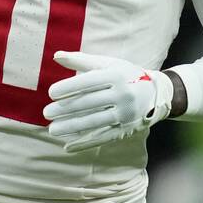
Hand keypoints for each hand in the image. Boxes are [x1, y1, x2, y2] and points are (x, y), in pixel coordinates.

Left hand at [43, 51, 173, 152]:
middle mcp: (123, 95)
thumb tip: (56, 56)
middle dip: (65, 110)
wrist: (156, 94)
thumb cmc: (125, 75)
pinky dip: (85, 143)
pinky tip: (68, 146)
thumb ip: (81, 60)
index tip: (51, 93)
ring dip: (71, 127)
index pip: (88, 82)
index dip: (69, 87)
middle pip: (89, 104)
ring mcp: (125, 114)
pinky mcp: (126, 129)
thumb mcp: (108, 64)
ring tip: (52, 130)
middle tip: (46, 113)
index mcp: (117, 75)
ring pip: (94, 122)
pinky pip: (102, 137)